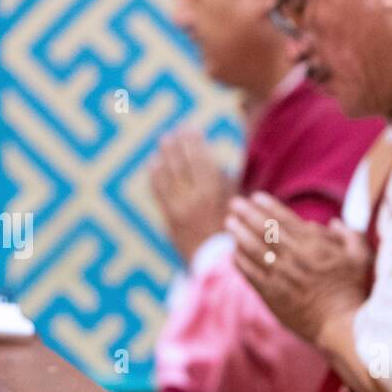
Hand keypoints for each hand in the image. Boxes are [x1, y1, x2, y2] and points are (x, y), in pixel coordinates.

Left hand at [149, 128, 231, 262]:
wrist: (219, 263)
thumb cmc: (233, 232)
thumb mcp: (237, 205)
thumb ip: (227, 183)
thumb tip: (218, 164)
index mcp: (216, 191)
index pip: (201, 158)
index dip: (195, 141)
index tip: (192, 128)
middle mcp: (196, 196)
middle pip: (183, 162)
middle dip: (178, 143)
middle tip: (175, 130)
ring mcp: (180, 206)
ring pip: (168, 173)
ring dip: (165, 154)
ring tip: (164, 140)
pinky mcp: (170, 217)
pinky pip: (159, 191)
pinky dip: (155, 174)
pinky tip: (153, 163)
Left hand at [227, 192, 372, 344]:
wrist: (342, 326)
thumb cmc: (354, 291)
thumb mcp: (361, 257)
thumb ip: (349, 235)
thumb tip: (333, 222)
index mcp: (313, 245)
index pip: (283, 218)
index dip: (267, 205)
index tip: (255, 197)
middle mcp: (293, 258)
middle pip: (263, 230)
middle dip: (246, 213)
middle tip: (233, 204)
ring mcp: (280, 277)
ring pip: (252, 249)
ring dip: (238, 234)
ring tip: (229, 223)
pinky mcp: (272, 296)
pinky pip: (250, 274)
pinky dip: (240, 261)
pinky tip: (234, 253)